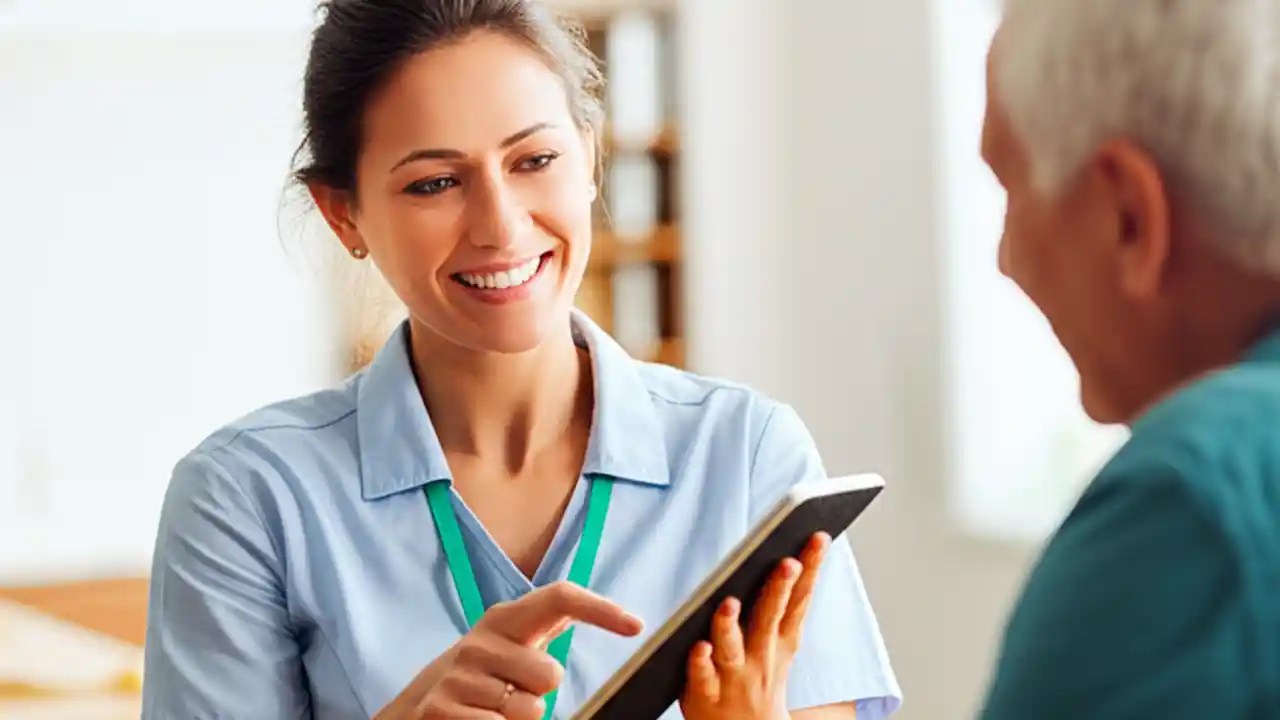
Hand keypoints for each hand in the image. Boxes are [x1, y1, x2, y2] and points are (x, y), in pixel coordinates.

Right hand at [374, 581, 643, 719]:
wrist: (416, 705)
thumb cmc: (483, 676)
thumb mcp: (511, 644)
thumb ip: (549, 627)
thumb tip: (624, 620)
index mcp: (506, 619)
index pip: (559, 597)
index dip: (600, 608)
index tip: (636, 626)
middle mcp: (480, 640)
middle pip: (550, 674)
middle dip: (541, 693)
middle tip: (513, 692)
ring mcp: (458, 675)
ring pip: (530, 711)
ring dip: (518, 719)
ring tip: (492, 709)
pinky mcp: (440, 708)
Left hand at [679, 532, 831, 719]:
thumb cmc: (758, 679)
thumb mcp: (779, 645)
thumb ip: (780, 604)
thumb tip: (789, 554)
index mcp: (781, 641)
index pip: (799, 599)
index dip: (811, 569)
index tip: (818, 537)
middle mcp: (761, 657)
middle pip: (770, 619)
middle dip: (780, 590)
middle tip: (787, 562)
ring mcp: (734, 677)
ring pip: (732, 648)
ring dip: (730, 625)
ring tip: (729, 602)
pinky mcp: (705, 694)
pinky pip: (702, 676)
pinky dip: (700, 661)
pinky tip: (697, 645)